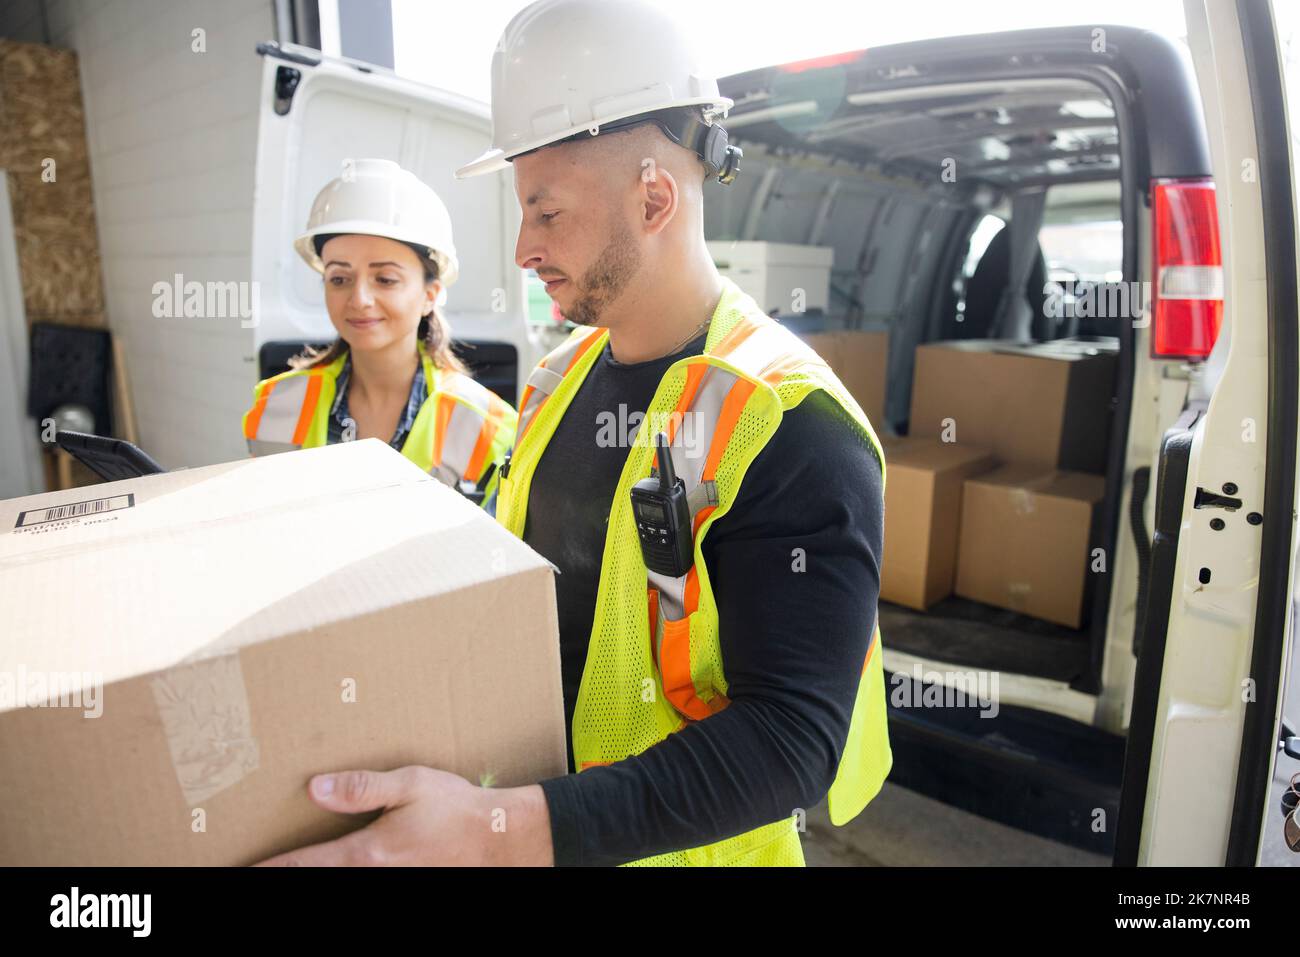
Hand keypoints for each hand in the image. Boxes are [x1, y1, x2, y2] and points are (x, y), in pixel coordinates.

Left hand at [254, 766, 552, 865]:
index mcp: (366, 853)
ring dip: (307, 877)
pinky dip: (335, 876)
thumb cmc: (457, 810)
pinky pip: (360, 887)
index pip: (302, 865)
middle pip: (312, 883)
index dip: (266, 870)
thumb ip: (362, 788)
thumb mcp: (411, 785)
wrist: (499, 841)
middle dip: (281, 877)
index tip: (237, 871)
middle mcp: (370, 879)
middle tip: (248, 872)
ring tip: (282, 870)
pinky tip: (332, 867)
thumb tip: (315, 789)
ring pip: (335, 887)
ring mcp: (386, 888)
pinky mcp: (401, 886)